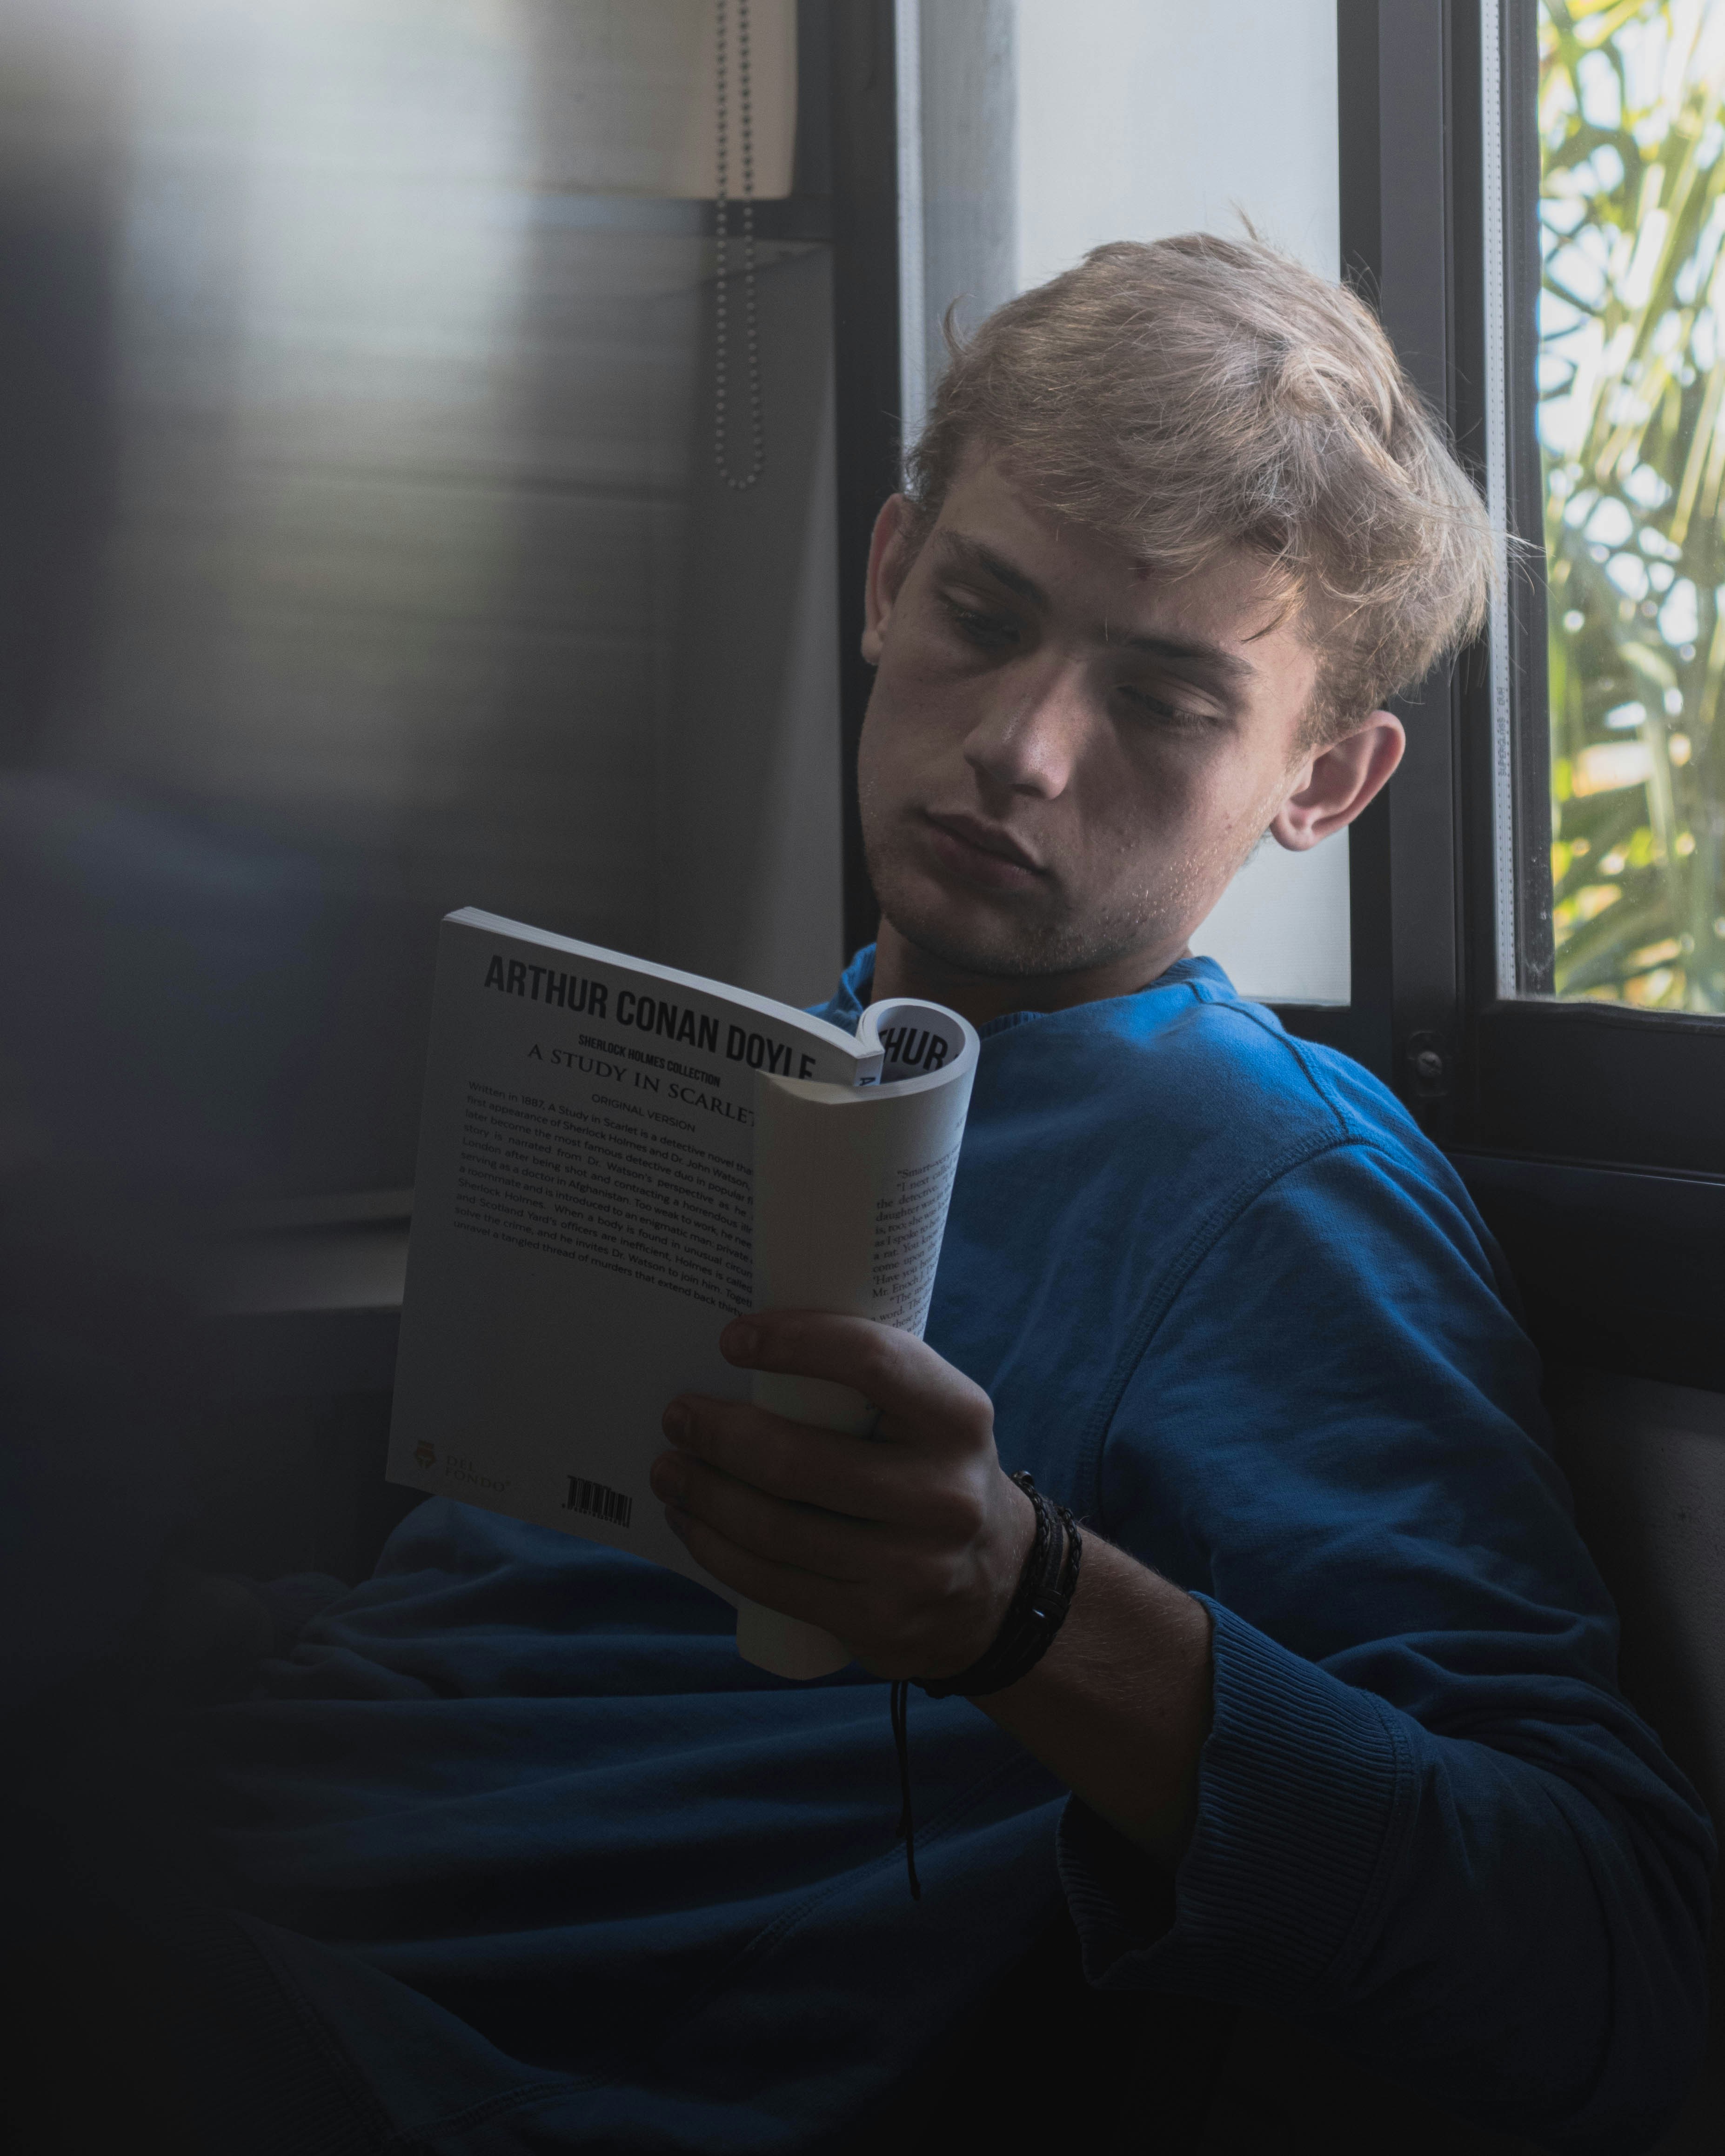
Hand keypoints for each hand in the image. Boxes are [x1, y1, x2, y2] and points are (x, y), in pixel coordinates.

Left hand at [654, 1312, 1034, 1679]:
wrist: (999, 1589)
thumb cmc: (937, 1475)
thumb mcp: (933, 1420)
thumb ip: (869, 1387)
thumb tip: (751, 1353)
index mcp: (958, 1419)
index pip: (871, 1362)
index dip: (794, 1343)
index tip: (734, 1338)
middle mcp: (943, 1495)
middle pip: (797, 1461)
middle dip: (718, 1436)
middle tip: (678, 1416)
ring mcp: (911, 1566)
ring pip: (774, 1529)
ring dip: (704, 1495)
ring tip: (668, 1470)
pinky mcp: (876, 1622)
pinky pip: (773, 1583)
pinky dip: (717, 1551)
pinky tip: (691, 1524)